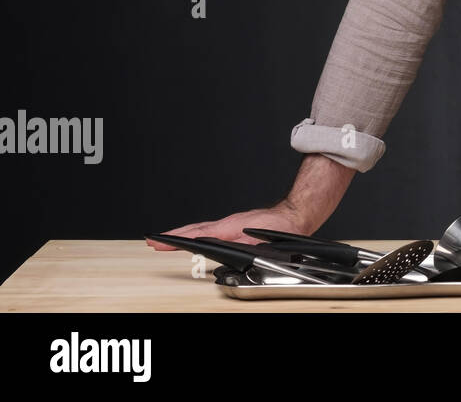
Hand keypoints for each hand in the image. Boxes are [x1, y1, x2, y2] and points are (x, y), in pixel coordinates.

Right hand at [146, 203, 309, 250]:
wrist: (294, 216)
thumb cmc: (279, 227)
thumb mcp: (260, 241)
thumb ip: (243, 248)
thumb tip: (230, 255)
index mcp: (228, 228)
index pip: (196, 234)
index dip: (177, 239)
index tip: (158, 241)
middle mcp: (226, 225)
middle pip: (194, 230)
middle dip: (173, 237)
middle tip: (154, 241)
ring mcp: (229, 225)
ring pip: (200, 229)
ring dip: (182, 234)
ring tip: (165, 240)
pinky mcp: (234, 228)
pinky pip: (209, 230)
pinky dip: (196, 233)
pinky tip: (192, 237)